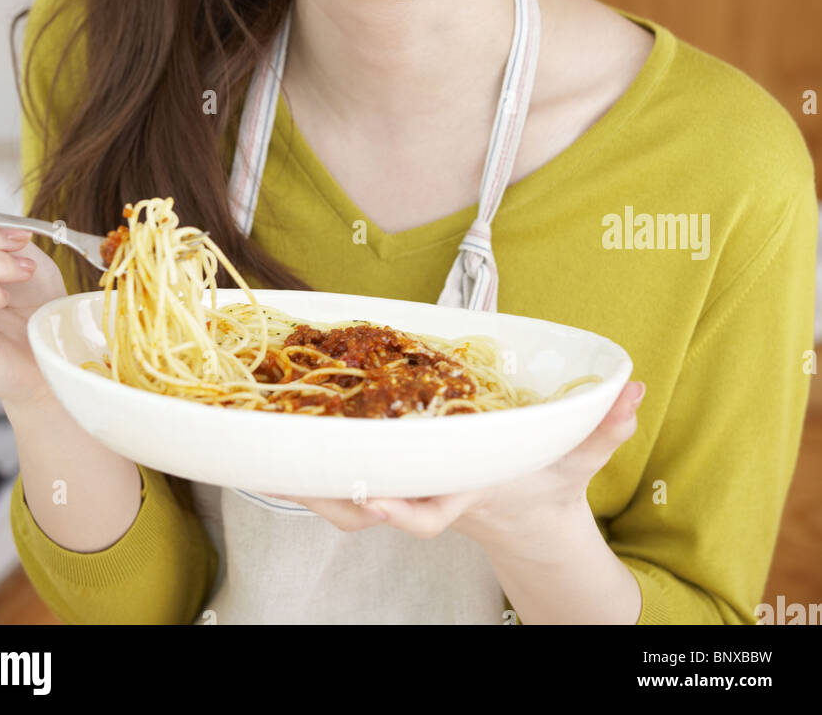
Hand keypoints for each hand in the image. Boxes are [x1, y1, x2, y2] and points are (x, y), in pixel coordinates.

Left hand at [272, 380, 645, 557]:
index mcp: (469, 490)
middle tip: (294, 468)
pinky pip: (347, 475)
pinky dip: (316, 461)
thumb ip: (603, 427)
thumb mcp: (578, 457)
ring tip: (269, 449)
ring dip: (309, 477)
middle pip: (370, 509)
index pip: (431, 512)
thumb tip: (632, 389)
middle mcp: (429, 493)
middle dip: (331, 494)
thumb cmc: (546, 478)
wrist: (525, 509)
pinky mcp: (393, 474)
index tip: (373, 495)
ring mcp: (408, 487)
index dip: (400, 509)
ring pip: (346, 498)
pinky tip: (283, 435)